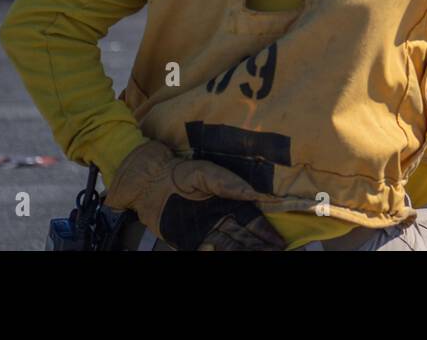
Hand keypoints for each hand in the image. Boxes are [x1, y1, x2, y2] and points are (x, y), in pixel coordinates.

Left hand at [103, 139, 282, 250]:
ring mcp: (204, 231)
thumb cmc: (179, 173)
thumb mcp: (205, 173)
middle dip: (258, 245)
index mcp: (227, 202)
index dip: (264, 231)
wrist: (149, 181)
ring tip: (256, 254)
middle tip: (272, 251)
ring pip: (229, 246)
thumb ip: (228, 183)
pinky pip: (205, 250)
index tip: (277, 241)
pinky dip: (214, 252)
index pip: (250, 220)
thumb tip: (256, 192)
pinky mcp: (188, 242)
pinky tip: (220, 252)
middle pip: (243, 237)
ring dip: (243, 250)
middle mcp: (218, 219)